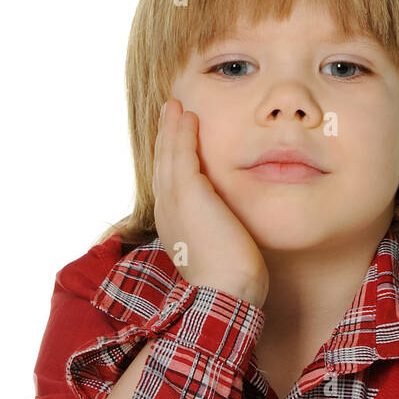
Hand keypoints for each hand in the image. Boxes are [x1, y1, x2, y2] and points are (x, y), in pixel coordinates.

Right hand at [152, 98, 268, 307]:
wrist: (227, 292)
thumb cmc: (232, 283)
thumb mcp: (223, 254)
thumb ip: (223, 235)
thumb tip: (235, 232)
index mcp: (174, 229)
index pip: (170, 187)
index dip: (171, 162)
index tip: (176, 145)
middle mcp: (167, 214)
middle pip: (163, 167)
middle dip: (166, 140)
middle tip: (170, 114)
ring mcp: (174, 203)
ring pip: (168, 157)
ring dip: (171, 129)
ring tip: (175, 106)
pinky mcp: (188, 194)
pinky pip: (181, 154)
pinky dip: (182, 132)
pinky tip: (188, 115)